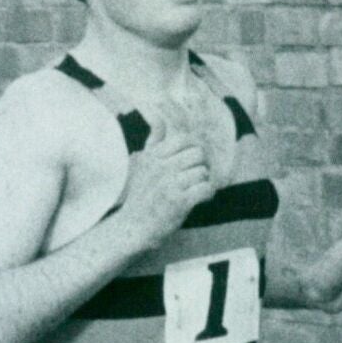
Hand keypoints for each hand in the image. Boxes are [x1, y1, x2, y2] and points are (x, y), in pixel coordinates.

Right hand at [117, 113, 213, 249]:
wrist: (133, 226)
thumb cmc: (141, 195)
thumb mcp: (143, 163)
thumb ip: (154, 140)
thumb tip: (158, 116)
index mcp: (154, 156)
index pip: (185, 139)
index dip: (194, 149)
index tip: (193, 161)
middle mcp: (161, 167)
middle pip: (198, 154)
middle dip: (202, 165)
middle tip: (198, 176)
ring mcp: (170, 184)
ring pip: (202, 171)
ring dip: (204, 181)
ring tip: (197, 189)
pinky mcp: (179, 202)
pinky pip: (205, 188)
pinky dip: (208, 193)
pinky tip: (202, 198)